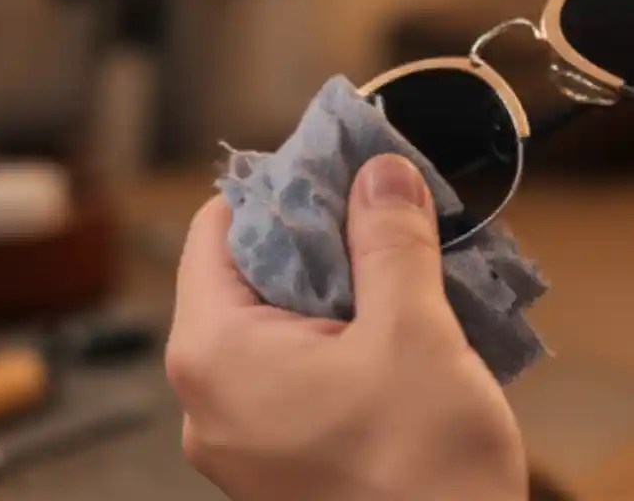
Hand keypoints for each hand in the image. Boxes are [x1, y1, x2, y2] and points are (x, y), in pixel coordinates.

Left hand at [166, 154, 526, 500]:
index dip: (281, 185)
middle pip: (253, 276)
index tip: (342, 164)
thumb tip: (378, 172)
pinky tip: (410, 326)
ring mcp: (245, 437)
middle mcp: (210, 397)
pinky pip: (304, 373)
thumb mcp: (415, 333)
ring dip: (349, 287)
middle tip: (392, 210)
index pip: (219, 230)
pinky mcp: (284, 462)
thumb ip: (390, 241)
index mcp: (216, 354)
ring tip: (412, 265)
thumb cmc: (423, 471)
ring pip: (286, 325)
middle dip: (326, 236)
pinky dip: (351, 338)